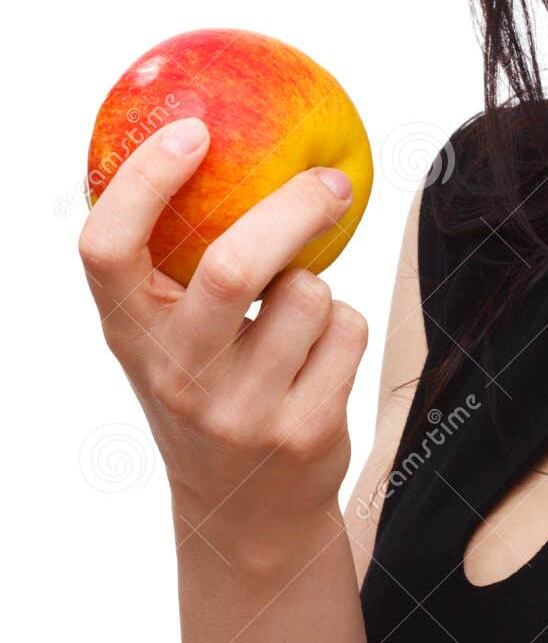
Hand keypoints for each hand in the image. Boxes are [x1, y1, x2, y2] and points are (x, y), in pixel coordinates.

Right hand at [78, 116, 369, 571]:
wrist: (246, 512)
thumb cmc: (210, 384)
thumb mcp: (170, 332)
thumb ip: (179, 258)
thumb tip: (223, 131)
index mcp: (130, 333)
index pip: (106, 249)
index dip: (143, 183)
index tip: (193, 130)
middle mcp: (174, 373)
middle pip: (233, 266)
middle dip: (292, 209)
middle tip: (328, 180)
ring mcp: (237, 411)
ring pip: (308, 295)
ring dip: (318, 285)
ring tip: (296, 317)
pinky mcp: (300, 431)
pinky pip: (346, 331)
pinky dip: (344, 326)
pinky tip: (317, 362)